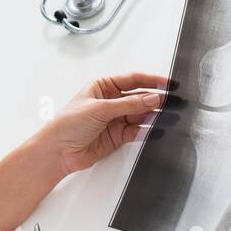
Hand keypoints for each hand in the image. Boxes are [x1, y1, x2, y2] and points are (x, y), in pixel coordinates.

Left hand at [31, 72, 168, 178]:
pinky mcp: (118, 135)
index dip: (152, 81)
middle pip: (139, 97)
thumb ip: (129, 104)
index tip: (169, 84)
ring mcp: (115, 118)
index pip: (133, 80)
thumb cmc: (67, 124)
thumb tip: (152, 98)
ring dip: (154, 115)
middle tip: (173, 101)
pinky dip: (148, 130)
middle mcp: (111, 101)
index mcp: (103, 86)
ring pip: (141, 114)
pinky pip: (138, 131)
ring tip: (169, 115)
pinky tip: (156, 129)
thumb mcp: (100, 108)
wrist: (58, 151)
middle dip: (156, 99)